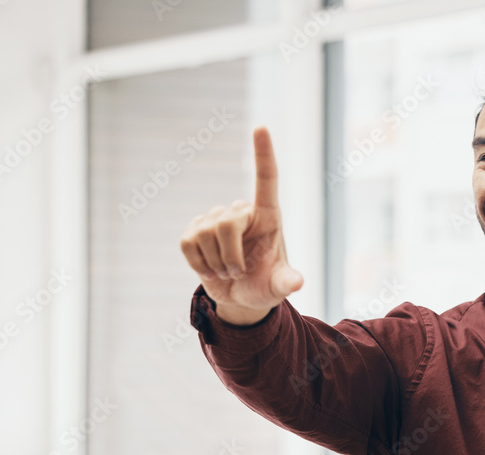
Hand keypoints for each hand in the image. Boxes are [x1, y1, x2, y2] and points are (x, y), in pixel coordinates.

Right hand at [179, 126, 302, 324]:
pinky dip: (198, 264)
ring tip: (227, 271)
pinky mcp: (193, 230)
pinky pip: (188, 244)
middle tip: (238, 273)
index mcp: (268, 215)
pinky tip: (210, 268)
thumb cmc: (265, 285)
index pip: (266, 178)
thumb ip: (287, 283)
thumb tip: (296, 283)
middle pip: (224, 224)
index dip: (263, 153)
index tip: (261, 127)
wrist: (240, 296)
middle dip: (230, 257)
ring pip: (204, 234)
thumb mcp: (278, 286)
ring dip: (216, 264)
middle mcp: (241, 211)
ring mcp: (214, 218)